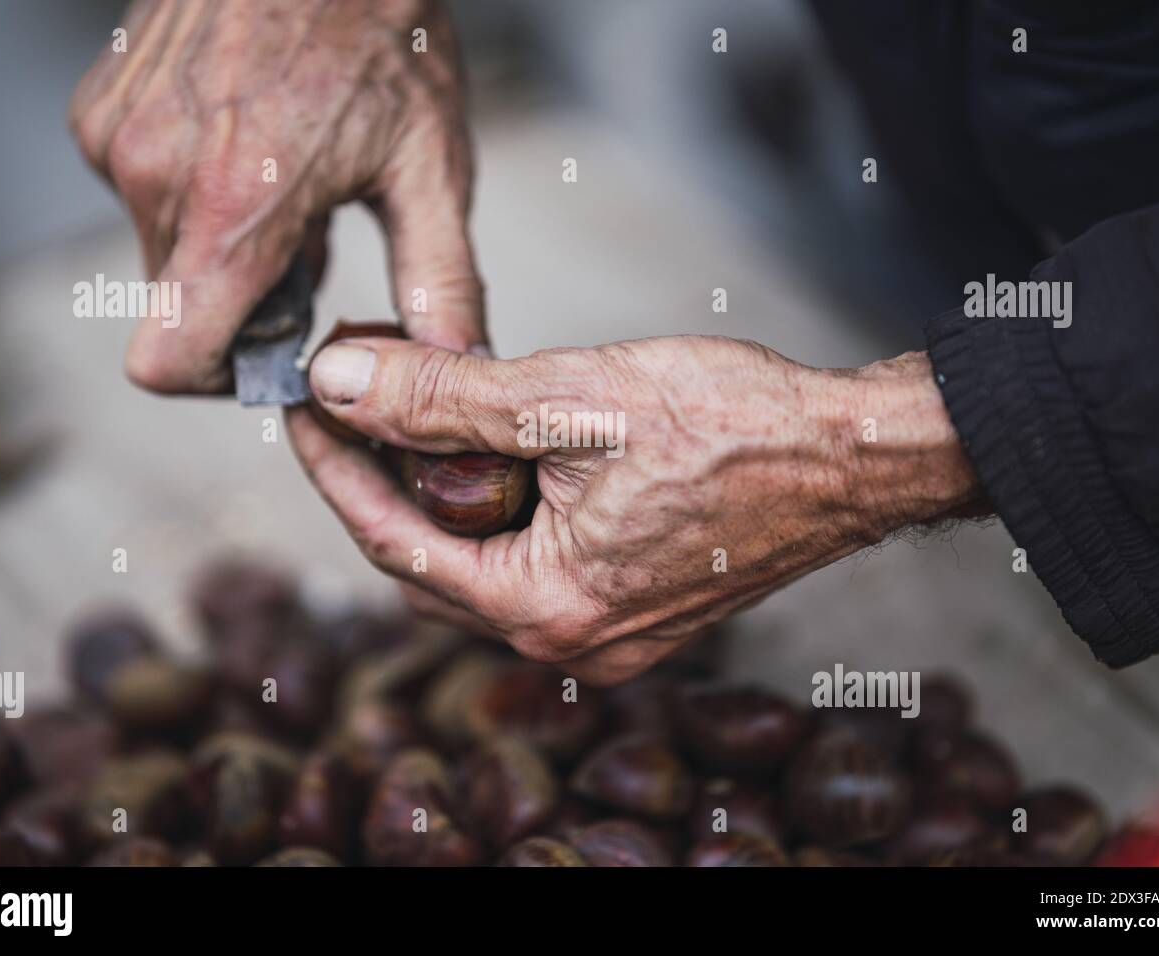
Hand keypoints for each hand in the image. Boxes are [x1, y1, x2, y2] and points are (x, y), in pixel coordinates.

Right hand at [70, 0, 480, 392]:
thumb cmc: (382, 29)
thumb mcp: (429, 165)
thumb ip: (439, 282)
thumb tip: (455, 366)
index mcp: (236, 208)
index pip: (168, 360)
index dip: (219, 379)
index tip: (273, 354)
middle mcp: (155, 176)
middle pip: (176, 310)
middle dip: (243, 303)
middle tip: (313, 245)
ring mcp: (117, 138)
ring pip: (161, 251)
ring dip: (222, 245)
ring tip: (288, 181)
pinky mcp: (100, 110)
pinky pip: (141, 192)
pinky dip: (193, 194)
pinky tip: (251, 146)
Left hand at [286, 334, 985, 683]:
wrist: (854, 457)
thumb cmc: (734, 424)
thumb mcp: (571, 399)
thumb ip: (444, 399)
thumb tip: (338, 383)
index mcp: (546, 607)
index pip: (396, 543)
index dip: (338, 469)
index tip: (304, 408)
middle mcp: (572, 642)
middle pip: (433, 566)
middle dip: (384, 484)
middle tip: (352, 407)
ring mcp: (611, 636)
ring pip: (484, 570)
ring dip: (443, 500)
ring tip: (417, 420)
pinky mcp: (640, 613)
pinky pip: (536, 572)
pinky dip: (501, 517)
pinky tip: (496, 459)